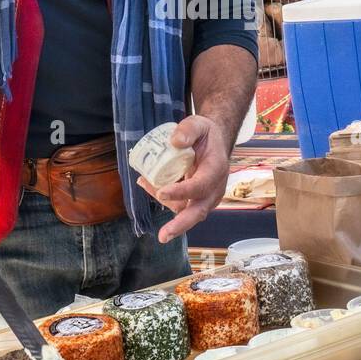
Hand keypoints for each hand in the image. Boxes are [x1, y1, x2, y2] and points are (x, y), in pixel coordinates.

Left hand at [136, 115, 229, 243]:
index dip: (182, 191)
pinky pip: (179, 204)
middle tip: (163, 236)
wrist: (216, 142)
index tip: (162, 192)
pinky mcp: (196, 200)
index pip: (201, 186)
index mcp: (216, 170)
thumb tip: (175, 142)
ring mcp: (206, 197)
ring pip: (185, 210)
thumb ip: (188, 129)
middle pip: (198, 212)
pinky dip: (163, 197)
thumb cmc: (206, 134)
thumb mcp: (199, 124)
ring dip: (164, 202)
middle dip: (180, 225)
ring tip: (144, 182)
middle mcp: (214, 188)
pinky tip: (147, 183)